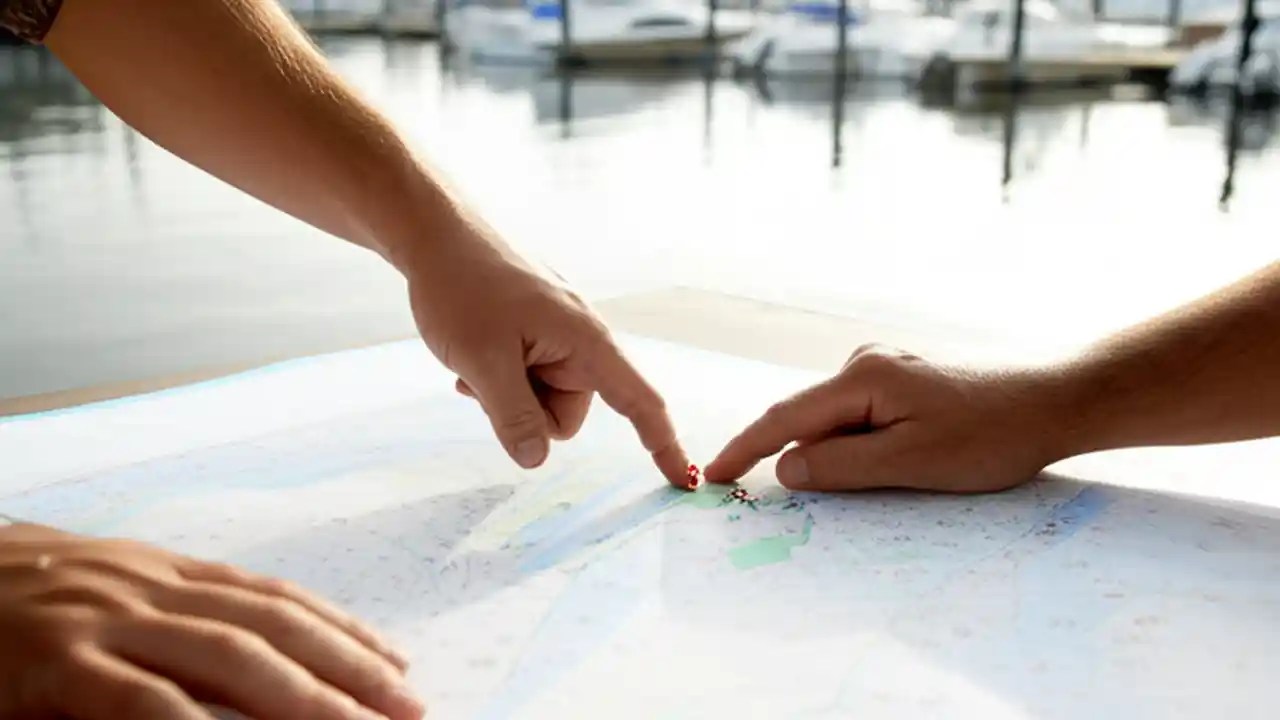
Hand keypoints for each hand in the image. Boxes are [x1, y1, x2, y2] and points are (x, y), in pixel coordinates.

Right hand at [0, 523, 422, 719]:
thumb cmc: (25, 600)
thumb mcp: (110, 597)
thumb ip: (179, 622)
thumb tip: (263, 659)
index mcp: (167, 572)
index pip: (276, 600)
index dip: (344, 630)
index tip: (398, 663)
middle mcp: (150, 587)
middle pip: (272, 626)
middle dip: (349, 667)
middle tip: (409, 705)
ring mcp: (104, 621)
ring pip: (228, 656)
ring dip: (305, 695)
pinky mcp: (56, 663)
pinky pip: (140, 702)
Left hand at [403, 224, 692, 487]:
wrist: (437, 236)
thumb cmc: (463, 289)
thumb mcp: (484, 361)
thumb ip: (513, 417)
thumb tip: (536, 461)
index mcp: (586, 342)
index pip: (639, 401)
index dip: (663, 443)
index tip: (684, 480)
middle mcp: (581, 341)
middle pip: (567, 415)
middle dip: (526, 412)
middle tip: (486, 377)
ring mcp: (557, 338)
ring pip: (541, 401)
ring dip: (506, 396)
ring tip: (476, 361)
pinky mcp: (536, 335)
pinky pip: (527, 380)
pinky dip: (500, 380)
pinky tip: (474, 357)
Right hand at [705, 344, 1065, 492]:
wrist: (1057, 399)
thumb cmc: (990, 434)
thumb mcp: (911, 462)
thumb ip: (842, 466)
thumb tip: (786, 468)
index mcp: (861, 377)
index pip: (784, 418)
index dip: (744, 450)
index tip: (712, 477)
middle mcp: (865, 362)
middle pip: (805, 414)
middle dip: (777, 452)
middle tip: (748, 489)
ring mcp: (886, 367)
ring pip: (833, 416)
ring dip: (821, 450)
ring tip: (824, 486)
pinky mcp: (906, 378)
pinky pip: (858, 413)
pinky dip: (846, 440)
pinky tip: (865, 462)